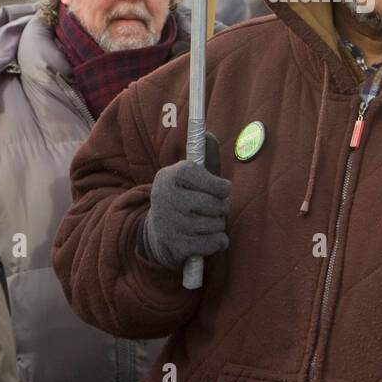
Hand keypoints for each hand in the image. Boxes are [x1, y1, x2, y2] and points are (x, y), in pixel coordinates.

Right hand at [140, 133, 229, 270]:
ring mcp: (169, 223)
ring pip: (216, 224)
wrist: (159, 233)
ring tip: (206, 222)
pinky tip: (208, 239)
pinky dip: (218, 242)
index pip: (207, 178)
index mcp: (169, 176)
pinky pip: (214, 243)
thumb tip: (208, 135)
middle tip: (214, 208)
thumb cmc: (185, 198)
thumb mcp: (192, 175)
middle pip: (215, 204)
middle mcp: (165, 198)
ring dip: (218, 225)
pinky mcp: (175, 246)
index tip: (222, 190)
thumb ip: (205, 155)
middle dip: (222, 208)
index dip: (220, 187)